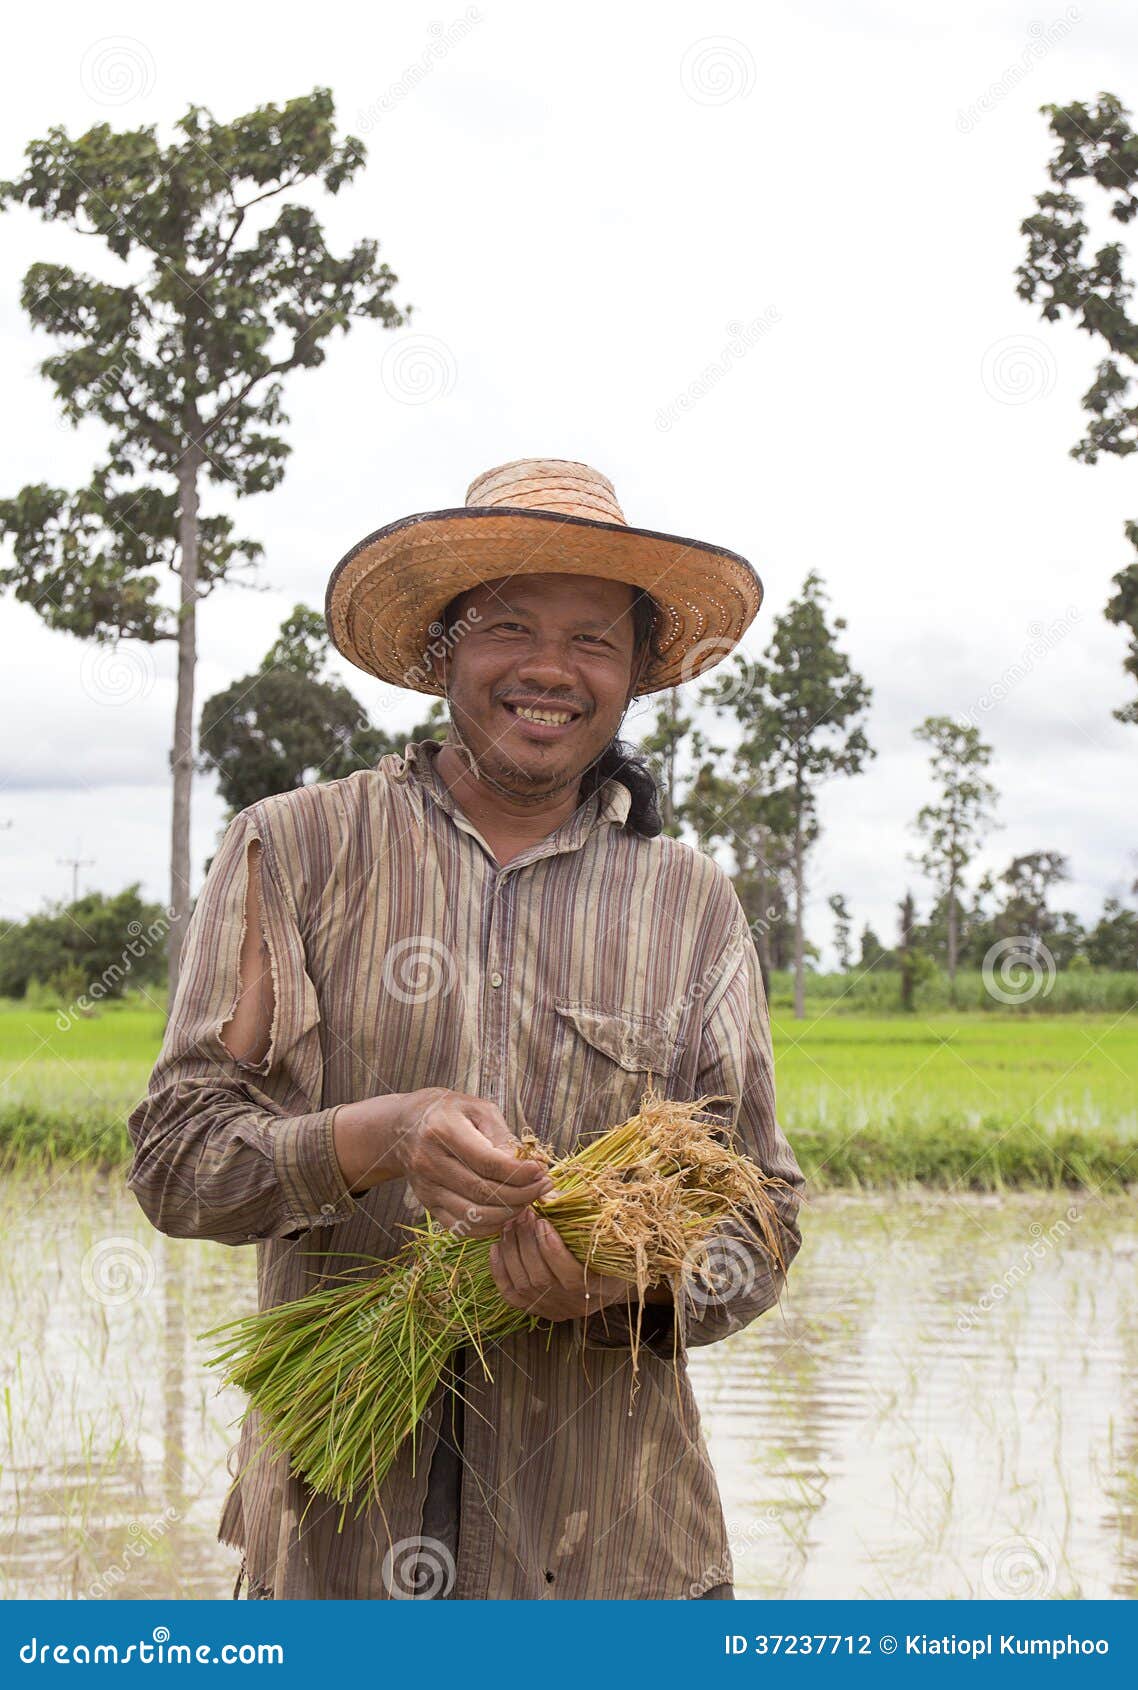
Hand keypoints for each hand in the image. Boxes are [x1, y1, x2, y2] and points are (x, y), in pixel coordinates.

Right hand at [333, 1088, 553, 1235]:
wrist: (405, 1126)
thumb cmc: (450, 1112)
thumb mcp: (478, 1109)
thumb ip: (502, 1136)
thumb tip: (526, 1167)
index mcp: (442, 1131)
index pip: (487, 1162)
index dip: (519, 1172)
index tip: (541, 1171)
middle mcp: (429, 1162)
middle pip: (482, 1192)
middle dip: (521, 1195)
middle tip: (543, 1188)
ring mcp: (426, 1188)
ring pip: (474, 1215)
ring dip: (509, 1213)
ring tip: (529, 1201)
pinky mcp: (428, 1205)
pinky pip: (463, 1227)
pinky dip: (490, 1226)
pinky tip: (507, 1213)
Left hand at [489, 1207, 631, 1320]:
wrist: (609, 1281)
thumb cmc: (609, 1249)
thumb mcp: (603, 1235)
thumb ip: (578, 1218)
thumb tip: (546, 1196)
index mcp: (598, 1287)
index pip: (571, 1275)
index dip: (552, 1248)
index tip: (543, 1220)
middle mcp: (574, 1304)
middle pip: (541, 1278)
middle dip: (526, 1243)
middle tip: (521, 1215)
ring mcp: (554, 1310)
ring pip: (524, 1285)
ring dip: (512, 1252)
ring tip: (510, 1225)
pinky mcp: (537, 1310)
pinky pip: (511, 1295)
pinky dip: (500, 1271)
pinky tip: (497, 1246)